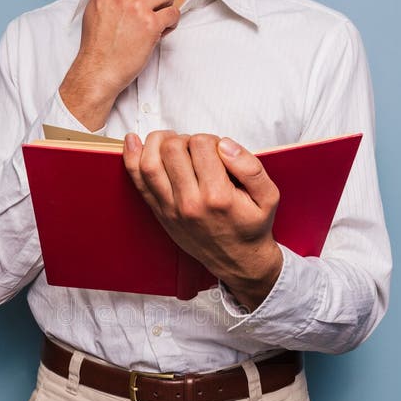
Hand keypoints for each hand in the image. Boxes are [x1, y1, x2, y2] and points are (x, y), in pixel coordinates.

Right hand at [59, 0, 179, 129]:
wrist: (97, 71)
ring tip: (151, 27)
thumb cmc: (97, 45)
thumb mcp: (97, 10)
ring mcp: (137, 7)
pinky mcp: (151, 25)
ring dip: (165, 11)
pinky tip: (158, 35)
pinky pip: (174, 15)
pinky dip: (170, 26)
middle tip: (150, 12)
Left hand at [123, 132, 283, 309]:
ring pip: (149, 162)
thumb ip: (251, 167)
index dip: (210, 139)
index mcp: (218, 197)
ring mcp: (171, 209)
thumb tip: (224, 144)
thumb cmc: (252, 226)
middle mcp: (190, 203)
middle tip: (197, 150)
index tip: (218, 151)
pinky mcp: (160, 213)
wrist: (239, 261)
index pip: (201, 144)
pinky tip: (132, 141)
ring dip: (158, 142)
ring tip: (171, 142)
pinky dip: (131, 158)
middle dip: (185, 139)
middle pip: (172, 148)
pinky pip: (138, 181)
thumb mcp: (268, 196)